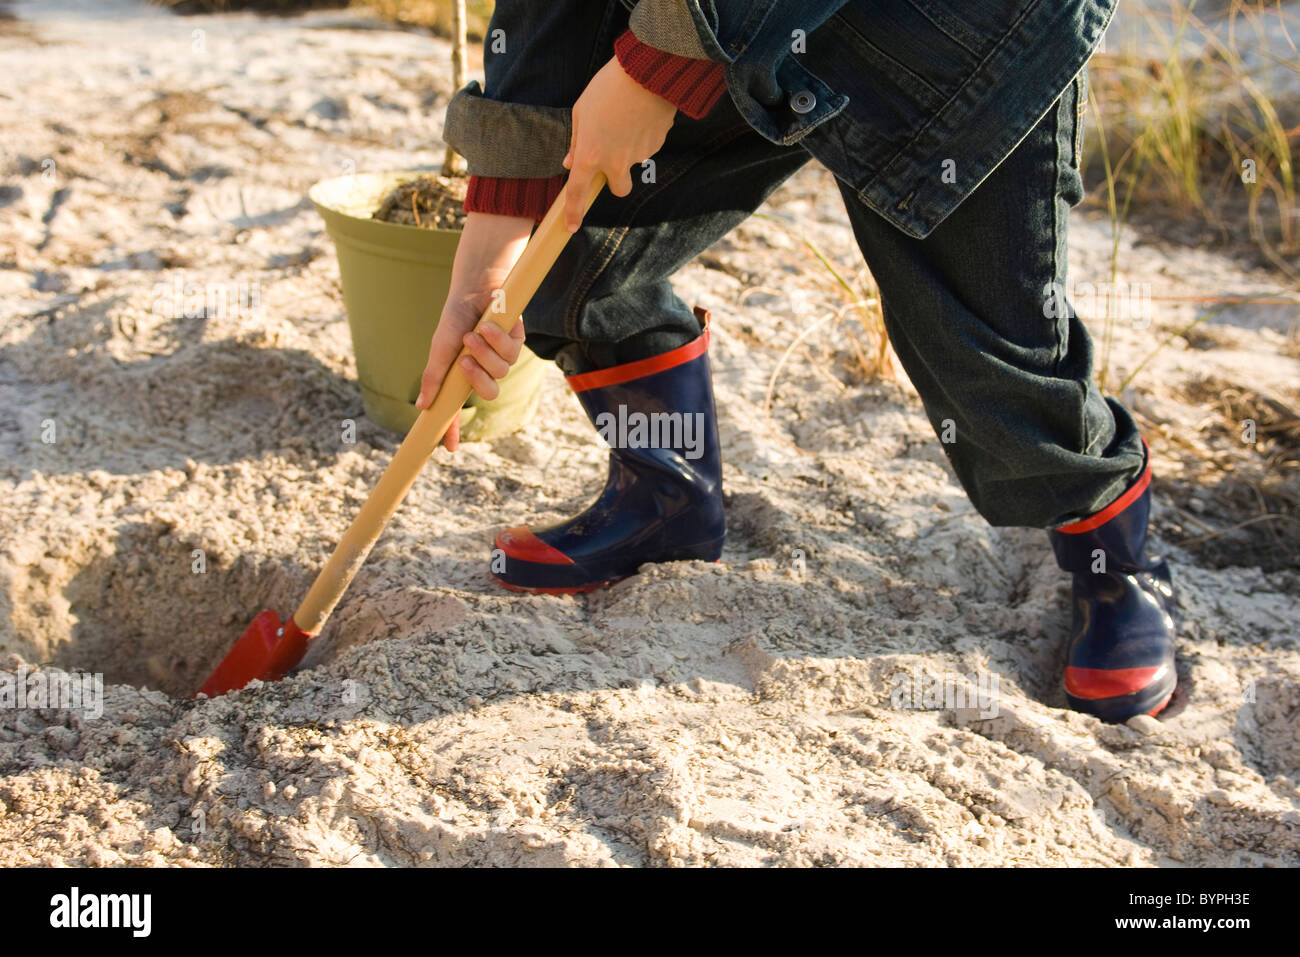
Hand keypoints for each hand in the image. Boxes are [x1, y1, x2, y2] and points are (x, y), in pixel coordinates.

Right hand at [415, 211, 533, 450]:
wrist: (476, 286)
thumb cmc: (456, 317)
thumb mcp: (440, 348)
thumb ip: (434, 377)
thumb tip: (422, 407)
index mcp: (462, 374)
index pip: (458, 408)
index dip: (454, 428)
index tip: (448, 448)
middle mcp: (483, 369)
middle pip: (489, 393)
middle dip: (478, 379)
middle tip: (465, 362)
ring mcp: (501, 356)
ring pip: (501, 372)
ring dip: (486, 353)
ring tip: (473, 334)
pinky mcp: (516, 342)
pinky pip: (512, 352)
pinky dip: (497, 339)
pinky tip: (489, 324)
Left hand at [563, 55, 676, 232]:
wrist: (648, 72)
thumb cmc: (607, 87)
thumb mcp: (581, 111)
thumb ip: (576, 142)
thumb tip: (570, 162)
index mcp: (591, 154)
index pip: (578, 192)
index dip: (573, 212)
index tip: (571, 225)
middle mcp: (616, 162)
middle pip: (619, 189)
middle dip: (616, 180)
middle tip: (613, 157)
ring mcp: (639, 156)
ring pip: (634, 162)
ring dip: (629, 148)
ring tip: (627, 116)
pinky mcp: (657, 145)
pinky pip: (647, 146)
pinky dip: (643, 135)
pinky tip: (640, 114)